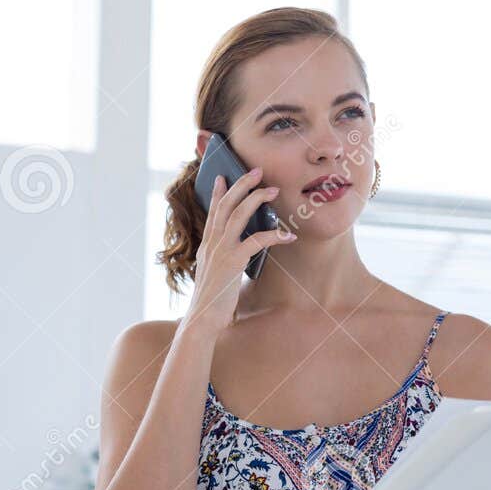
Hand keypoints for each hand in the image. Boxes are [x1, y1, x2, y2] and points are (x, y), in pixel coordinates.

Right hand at [185, 135, 296, 332]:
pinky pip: (255, 241)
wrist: (203, 318)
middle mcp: (211, 242)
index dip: (218, 191)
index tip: (223, 174)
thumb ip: (225, 258)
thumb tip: (241, 250)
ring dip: (257, 199)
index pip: (212, 211)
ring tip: (273, 190)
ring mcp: (220, 250)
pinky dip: (273, 236)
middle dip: (243, 184)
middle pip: (226, 204)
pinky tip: (288, 235)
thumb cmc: (213, 299)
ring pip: (238, 215)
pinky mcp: (232, 262)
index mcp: (207, 244)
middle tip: (258, 171)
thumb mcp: (216, 273)